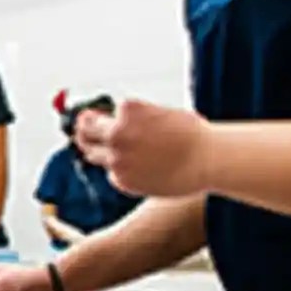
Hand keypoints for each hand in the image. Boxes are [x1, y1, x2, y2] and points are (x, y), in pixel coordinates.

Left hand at [76, 100, 213, 196]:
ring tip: (99, 149)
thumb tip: (114, 120)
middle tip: (81, 131)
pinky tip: (135, 168)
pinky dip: (119, 170)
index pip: (96, 114)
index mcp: (128, 110)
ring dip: (94, 150)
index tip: (89, 117)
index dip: (92, 117)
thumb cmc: (191, 134)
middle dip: (83, 131)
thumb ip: (133, 119)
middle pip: (84, 133)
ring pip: (93, 154)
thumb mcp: (159, 113)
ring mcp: (116, 158)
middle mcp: (117, 133)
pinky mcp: (122, 180)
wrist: (208, 160)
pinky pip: (112, 173)